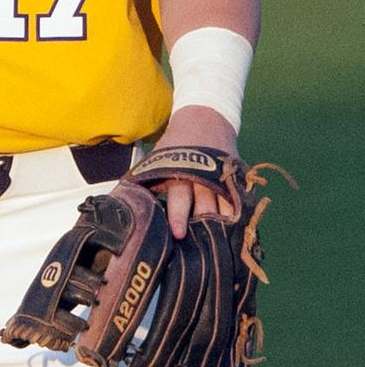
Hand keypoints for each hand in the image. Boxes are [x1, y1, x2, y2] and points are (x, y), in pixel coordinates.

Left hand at [149, 105, 237, 238]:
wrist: (205, 117)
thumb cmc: (176, 142)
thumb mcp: (160, 156)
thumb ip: (149, 179)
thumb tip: (129, 202)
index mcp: (179, 171)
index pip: (179, 197)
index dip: (178, 217)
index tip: (177, 235)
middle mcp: (202, 177)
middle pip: (204, 207)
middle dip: (203, 228)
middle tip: (203, 249)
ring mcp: (221, 179)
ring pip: (224, 208)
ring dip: (221, 226)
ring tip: (221, 245)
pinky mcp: (235, 178)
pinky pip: (238, 202)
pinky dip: (237, 216)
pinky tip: (237, 231)